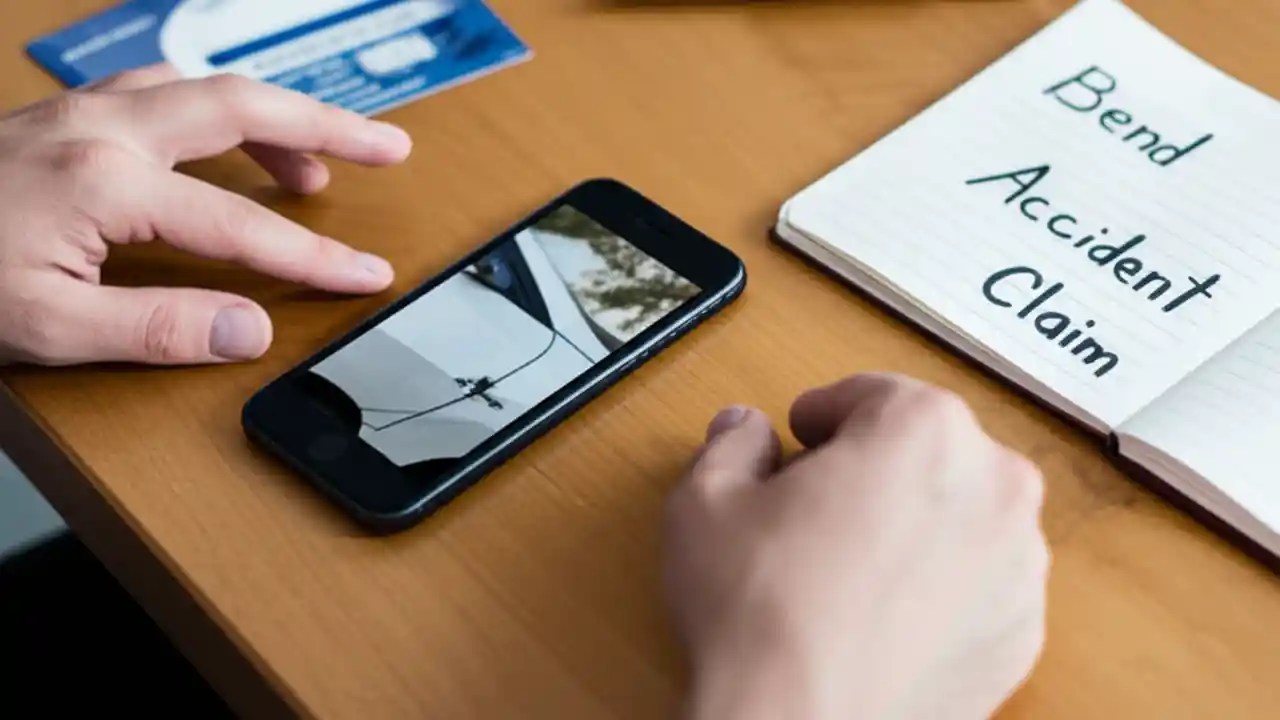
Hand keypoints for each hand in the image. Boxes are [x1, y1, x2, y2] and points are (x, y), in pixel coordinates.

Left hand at [0, 64, 411, 365]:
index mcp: (107, 181)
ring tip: (318, 161)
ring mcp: (81, 112)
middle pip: (245, 105)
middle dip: (329, 124)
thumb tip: (250, 331)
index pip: (241, 226)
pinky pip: (162, 90)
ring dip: (275, 114)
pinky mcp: (63, 115)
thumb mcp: (49, 330)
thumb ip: (158, 330)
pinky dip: (215, 106)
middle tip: (390, 147)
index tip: (369, 276)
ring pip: (204, 87)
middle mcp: (103, 128)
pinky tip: (223, 135)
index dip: (314, 258)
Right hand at [665, 374, 1049, 719]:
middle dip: (874, 466)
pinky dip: (941, 586)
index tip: (800, 437)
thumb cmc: (759, 612)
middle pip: (926, 450)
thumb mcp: (706, 502)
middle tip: (817, 506)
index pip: (872, 395)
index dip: (823, 413)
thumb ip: (732, 444)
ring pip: (960, 515)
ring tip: (850, 567)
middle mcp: (993, 485)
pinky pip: (979, 583)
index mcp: (923, 430)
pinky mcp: (1021, 633)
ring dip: (914, 523)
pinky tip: (882, 615)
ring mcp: (1018, 565)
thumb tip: (745, 429)